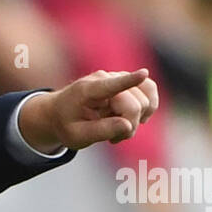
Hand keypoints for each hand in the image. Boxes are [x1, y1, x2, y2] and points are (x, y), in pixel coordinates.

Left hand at [19, 69, 159, 150]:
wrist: (61, 112)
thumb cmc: (67, 124)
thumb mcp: (76, 136)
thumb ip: (101, 131)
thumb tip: (128, 125)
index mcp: (87, 91)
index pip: (111, 85)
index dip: (129, 81)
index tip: (143, 73)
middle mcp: (106, 78)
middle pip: (136, 105)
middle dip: (128, 127)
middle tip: (110, 138)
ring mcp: (119, 77)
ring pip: (146, 101)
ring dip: (136, 121)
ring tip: (117, 128)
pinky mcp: (129, 81)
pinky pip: (150, 91)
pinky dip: (145, 110)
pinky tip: (130, 120)